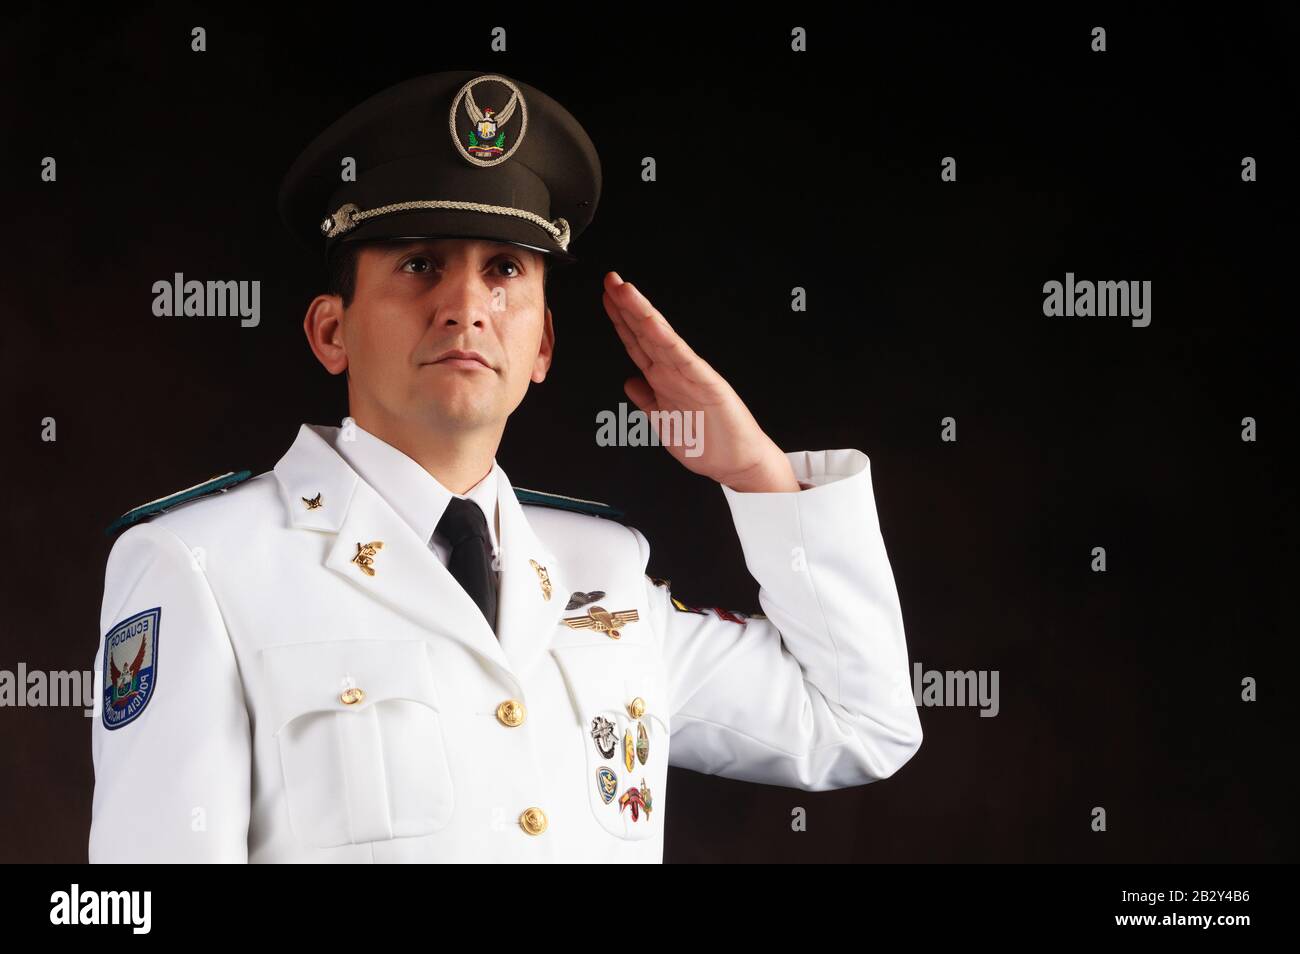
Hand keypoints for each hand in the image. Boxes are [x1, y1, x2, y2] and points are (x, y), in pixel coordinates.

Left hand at [601, 271, 800, 492]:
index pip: (637, 343)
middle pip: (644, 334)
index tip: (607, 298)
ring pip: (659, 338)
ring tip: (624, 290)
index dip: (620, 321)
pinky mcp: (706, 383)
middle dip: (625, 306)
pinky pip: (680, 357)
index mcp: (664, 380)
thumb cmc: (708, 443)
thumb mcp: (663, 422)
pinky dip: (664, 338)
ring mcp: (689, 375)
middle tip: (610, 280)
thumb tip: (630, 382)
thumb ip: (647, 401)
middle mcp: (674, 372)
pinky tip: (650, 320)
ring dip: (641, 312)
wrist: (739, 463)